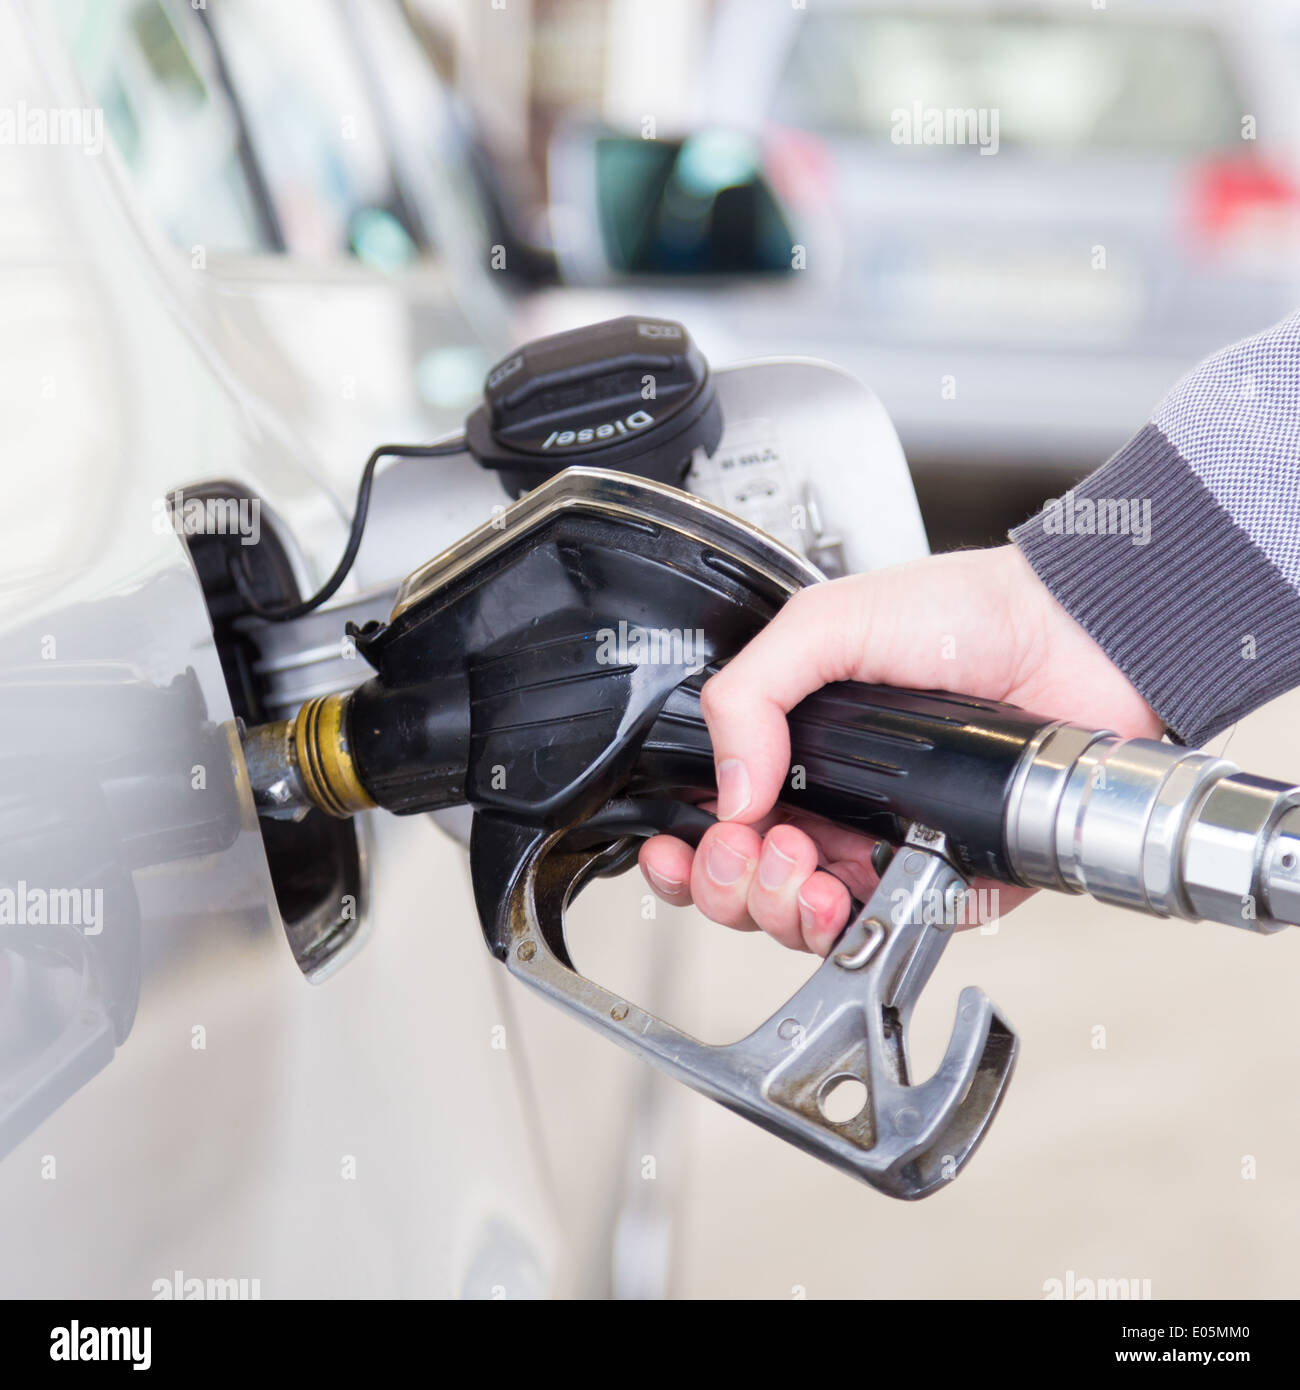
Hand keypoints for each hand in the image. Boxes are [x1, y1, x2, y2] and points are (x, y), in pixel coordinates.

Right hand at [639, 545, 1162, 953]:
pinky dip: (852, 930)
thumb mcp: (826, 623)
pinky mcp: (945, 884)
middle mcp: (833, 807)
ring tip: (800, 867)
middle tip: (752, 847)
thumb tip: (729, 790)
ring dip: (779, 910)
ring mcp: (886, 849)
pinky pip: (885, 933)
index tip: (676, 847)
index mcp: (795, 750)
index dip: (688, 849)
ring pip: (802, 923)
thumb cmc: (961, 614)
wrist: (1068, 636)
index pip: (719, 823)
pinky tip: (843, 894)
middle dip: (729, 885)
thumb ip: (752, 693)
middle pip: (748, 887)